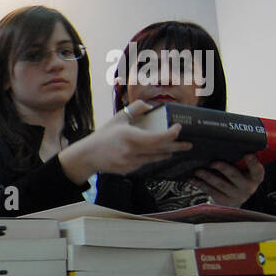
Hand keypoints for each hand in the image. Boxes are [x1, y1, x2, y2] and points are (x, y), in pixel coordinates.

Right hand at [58, 100, 191, 183]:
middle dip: (176, 146)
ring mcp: (130, 163)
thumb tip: (150, 106)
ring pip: (154, 158)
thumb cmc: (103, 136)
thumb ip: (135, 109)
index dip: (171, 134)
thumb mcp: (118, 119)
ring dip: (166, 153)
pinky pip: (144, 163)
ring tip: (176, 149)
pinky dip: (151, 158)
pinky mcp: (128, 170)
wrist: (87, 156)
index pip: (157, 137)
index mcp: (129, 136)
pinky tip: (156, 154)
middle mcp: (130, 151)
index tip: (178, 128)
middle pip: (160, 150)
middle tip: (188, 144)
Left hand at [190, 154, 263, 206]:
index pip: (257, 170)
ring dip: (208, 177)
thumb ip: (239, 162)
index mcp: (255, 177)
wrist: (234, 199)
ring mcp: (237, 196)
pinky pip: (211, 192)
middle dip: (223, 168)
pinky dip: (201, 185)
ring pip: (220, 185)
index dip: (253, 162)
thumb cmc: (238, 179)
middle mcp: (248, 187)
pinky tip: (193, 180)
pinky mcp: (225, 201)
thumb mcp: (244, 171)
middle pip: (235, 176)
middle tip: (212, 163)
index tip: (247, 154)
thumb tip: (222, 148)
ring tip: (198, 171)